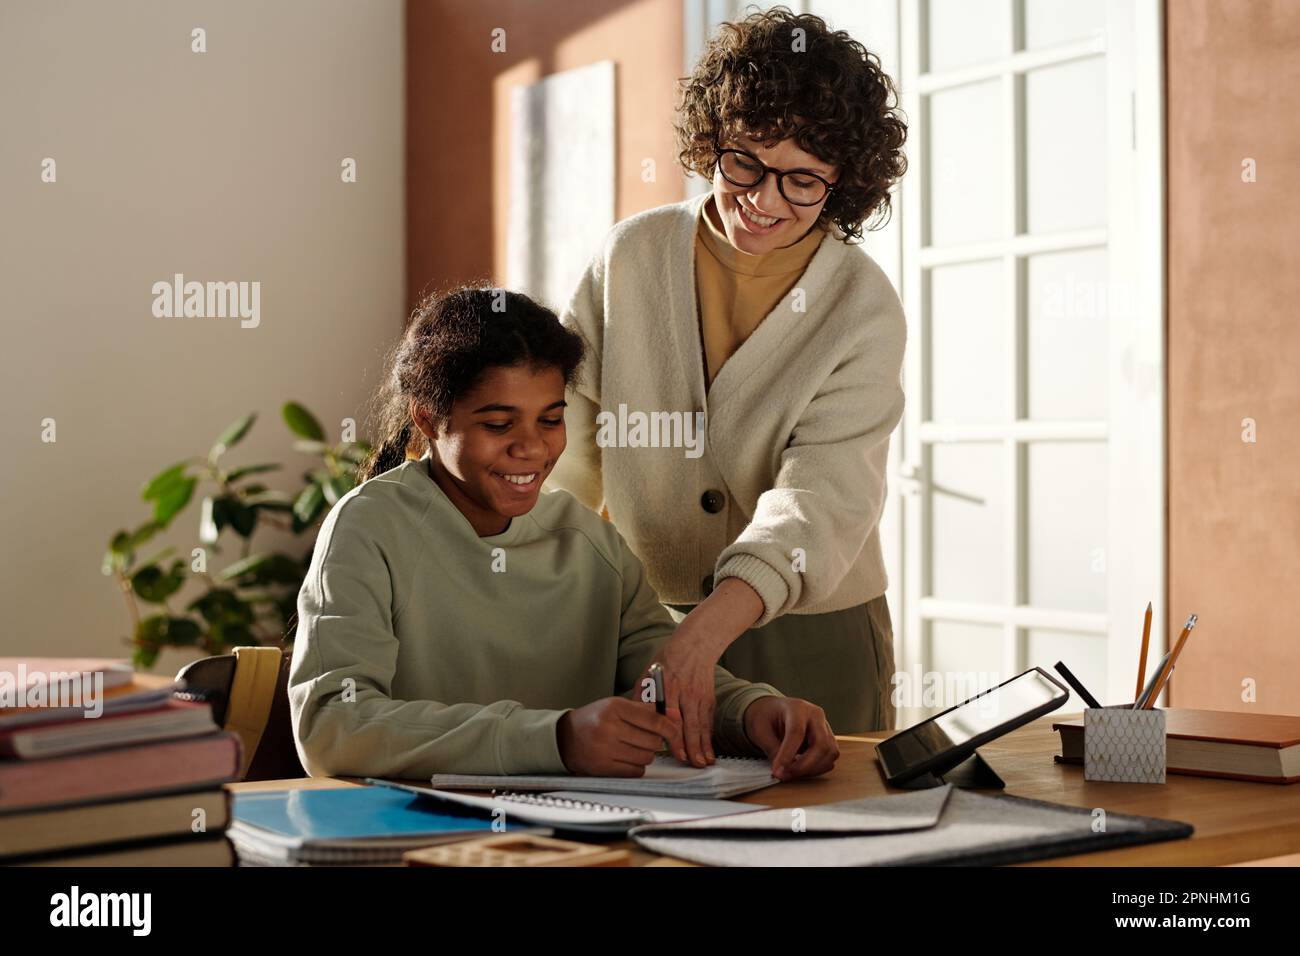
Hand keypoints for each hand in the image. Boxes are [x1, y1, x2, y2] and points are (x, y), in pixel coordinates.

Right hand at [556, 697, 684, 776]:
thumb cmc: (594, 719)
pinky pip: (635, 771)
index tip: (676, 733)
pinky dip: (636, 766)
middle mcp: (609, 727)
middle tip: (647, 738)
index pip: (654, 721)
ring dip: (646, 755)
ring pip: (646, 758)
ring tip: (634, 747)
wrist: (565, 738)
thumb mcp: (615, 705)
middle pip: (653, 741)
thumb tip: (670, 718)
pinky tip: (627, 758)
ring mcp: (606, 749)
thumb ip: (643, 710)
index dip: (670, 728)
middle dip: (656, 742)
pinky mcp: (604, 767)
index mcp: (615, 708)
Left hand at [648, 627, 721, 767]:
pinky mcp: (708, 699)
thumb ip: (641, 695)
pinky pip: (708, 722)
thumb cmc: (667, 660)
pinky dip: (709, 738)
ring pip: (701, 724)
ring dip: (702, 745)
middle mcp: (686, 692)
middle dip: (689, 744)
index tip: (668, 748)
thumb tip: (632, 717)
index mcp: (668, 685)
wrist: (696, 645)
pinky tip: (709, 751)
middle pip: (688, 722)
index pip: (670, 713)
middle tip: (689, 762)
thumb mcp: (648, 673)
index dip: (671, 732)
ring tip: (703, 762)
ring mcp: (699, 696)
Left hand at [743, 696, 838, 780]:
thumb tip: (783, 770)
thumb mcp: (760, 730)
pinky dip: (817, 768)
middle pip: (821, 744)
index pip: (797, 732)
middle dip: (804, 766)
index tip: (777, 771)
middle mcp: (815, 716)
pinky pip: (829, 758)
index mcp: (797, 708)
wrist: (774, 712)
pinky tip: (800, 769)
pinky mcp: (828, 739)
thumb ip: (772, 748)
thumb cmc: (766, 718)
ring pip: (830, 753)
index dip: (787, 754)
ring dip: (812, 769)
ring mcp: (825, 727)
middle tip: (785, 776)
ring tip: (790, 773)